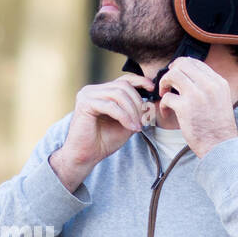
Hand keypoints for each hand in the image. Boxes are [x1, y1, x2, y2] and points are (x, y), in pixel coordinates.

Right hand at [51, 73, 155, 191]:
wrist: (86, 156)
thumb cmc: (103, 141)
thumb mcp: (125, 123)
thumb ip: (135, 111)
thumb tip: (150, 103)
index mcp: (101, 92)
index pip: (123, 80)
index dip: (140, 81)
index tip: (152, 89)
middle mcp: (92, 90)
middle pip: (123, 86)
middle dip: (137, 103)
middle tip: (143, 120)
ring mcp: (87, 95)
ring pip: (118, 94)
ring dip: (132, 111)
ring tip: (137, 126)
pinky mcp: (85, 103)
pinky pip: (111, 106)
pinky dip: (124, 116)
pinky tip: (130, 127)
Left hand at [157, 58, 237, 157]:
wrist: (220, 145)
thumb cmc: (218, 126)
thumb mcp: (220, 99)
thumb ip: (208, 86)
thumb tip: (189, 77)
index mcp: (218, 82)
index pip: (195, 62)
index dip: (180, 66)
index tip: (175, 77)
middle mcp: (208, 85)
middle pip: (182, 64)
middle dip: (170, 72)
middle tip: (168, 85)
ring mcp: (196, 95)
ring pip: (172, 75)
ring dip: (164, 84)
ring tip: (165, 94)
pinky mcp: (185, 108)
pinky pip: (166, 97)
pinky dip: (163, 105)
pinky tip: (167, 112)